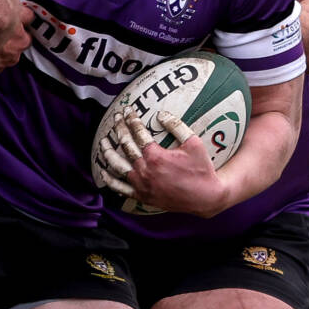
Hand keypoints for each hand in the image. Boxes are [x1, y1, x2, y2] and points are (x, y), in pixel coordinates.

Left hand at [95, 112, 225, 215]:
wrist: (204, 197)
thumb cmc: (201, 169)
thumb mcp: (194, 143)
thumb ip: (177, 126)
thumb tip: (161, 114)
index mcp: (155, 156)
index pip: (138, 133)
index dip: (132, 120)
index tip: (129, 111)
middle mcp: (144, 170)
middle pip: (125, 145)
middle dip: (119, 129)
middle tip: (116, 118)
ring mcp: (141, 185)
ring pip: (117, 166)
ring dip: (108, 152)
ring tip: (103, 141)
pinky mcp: (142, 196)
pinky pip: (121, 188)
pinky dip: (110, 180)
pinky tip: (104, 172)